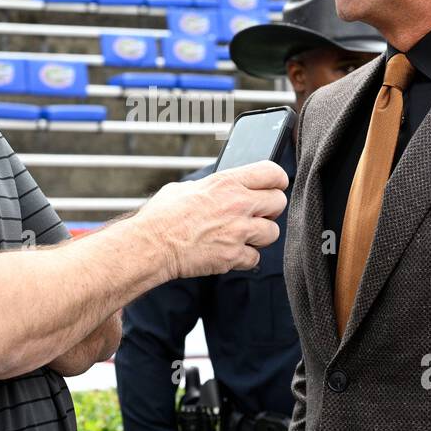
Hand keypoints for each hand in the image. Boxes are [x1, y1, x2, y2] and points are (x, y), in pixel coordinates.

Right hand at [137, 159, 287, 278]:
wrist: (151, 246)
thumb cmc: (161, 217)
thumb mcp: (184, 188)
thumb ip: (209, 187)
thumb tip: (218, 188)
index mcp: (226, 183)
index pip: (272, 172)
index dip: (276, 180)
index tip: (273, 186)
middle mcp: (237, 204)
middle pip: (279, 202)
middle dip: (270, 209)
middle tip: (256, 213)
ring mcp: (238, 231)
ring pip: (273, 232)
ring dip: (259, 235)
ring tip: (241, 235)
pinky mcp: (233, 256)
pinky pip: (255, 257)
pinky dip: (244, 258)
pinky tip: (229, 252)